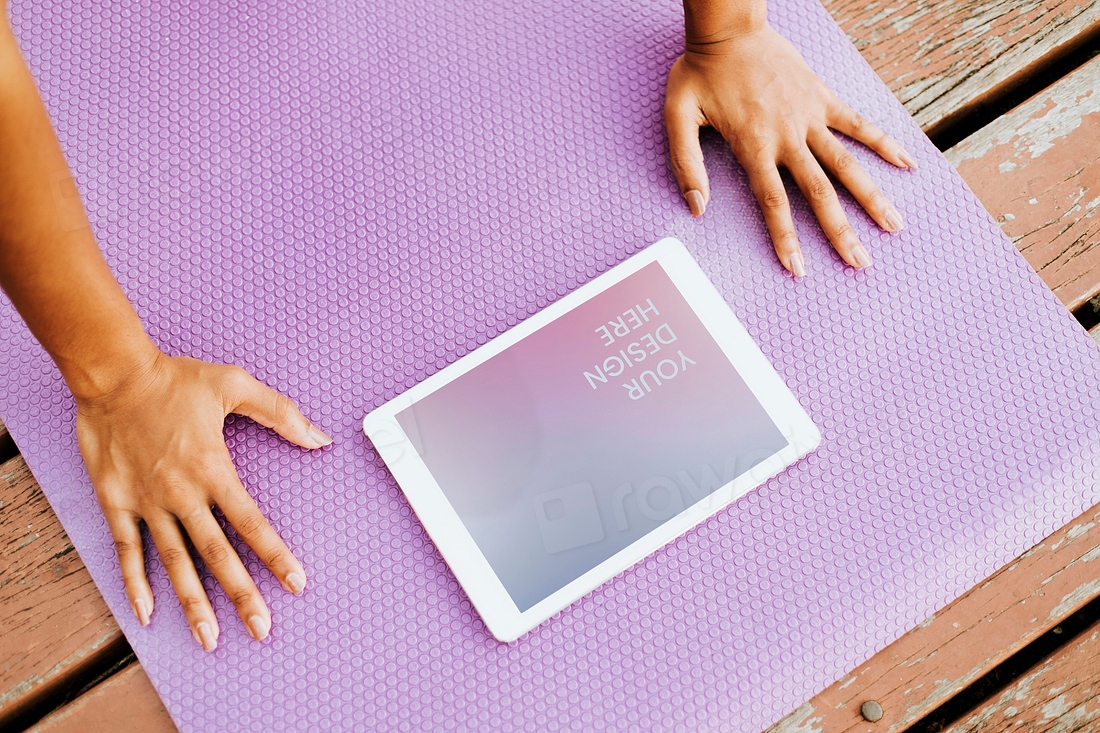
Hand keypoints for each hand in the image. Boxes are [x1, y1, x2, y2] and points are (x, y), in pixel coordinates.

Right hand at [74, 352, 331, 650]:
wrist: (113, 374)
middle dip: (242, 594)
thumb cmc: (176, 379)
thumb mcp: (236, 385)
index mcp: (214, 470)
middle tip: (261, 629)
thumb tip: (320, 437)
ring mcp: (148, 503)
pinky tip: (148, 614)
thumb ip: (281, 414)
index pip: (252, 523)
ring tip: (210, 639)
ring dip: (193, 602)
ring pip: (175, 562)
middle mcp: (183, 494)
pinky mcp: (116, 503)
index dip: (276, 556)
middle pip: (218, 555)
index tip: (297, 584)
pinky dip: (135, 583)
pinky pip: (128, 550)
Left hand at [664, 24, 915, 275]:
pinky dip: (883, 142)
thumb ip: (685, 164)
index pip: (773, 203)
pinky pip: (858, 122)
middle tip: (860, 263)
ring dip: (872, 197)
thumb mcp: (677, 117)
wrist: (728, 27)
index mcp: (753, 146)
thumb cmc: (700, 72)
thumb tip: (696, 207)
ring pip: (847, 164)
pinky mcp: (821, 97)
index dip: (786, 238)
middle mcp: (787, 136)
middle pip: (819, 193)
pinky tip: (907, 164)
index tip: (798, 269)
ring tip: (894, 226)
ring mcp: (809, 116)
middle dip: (840, 231)